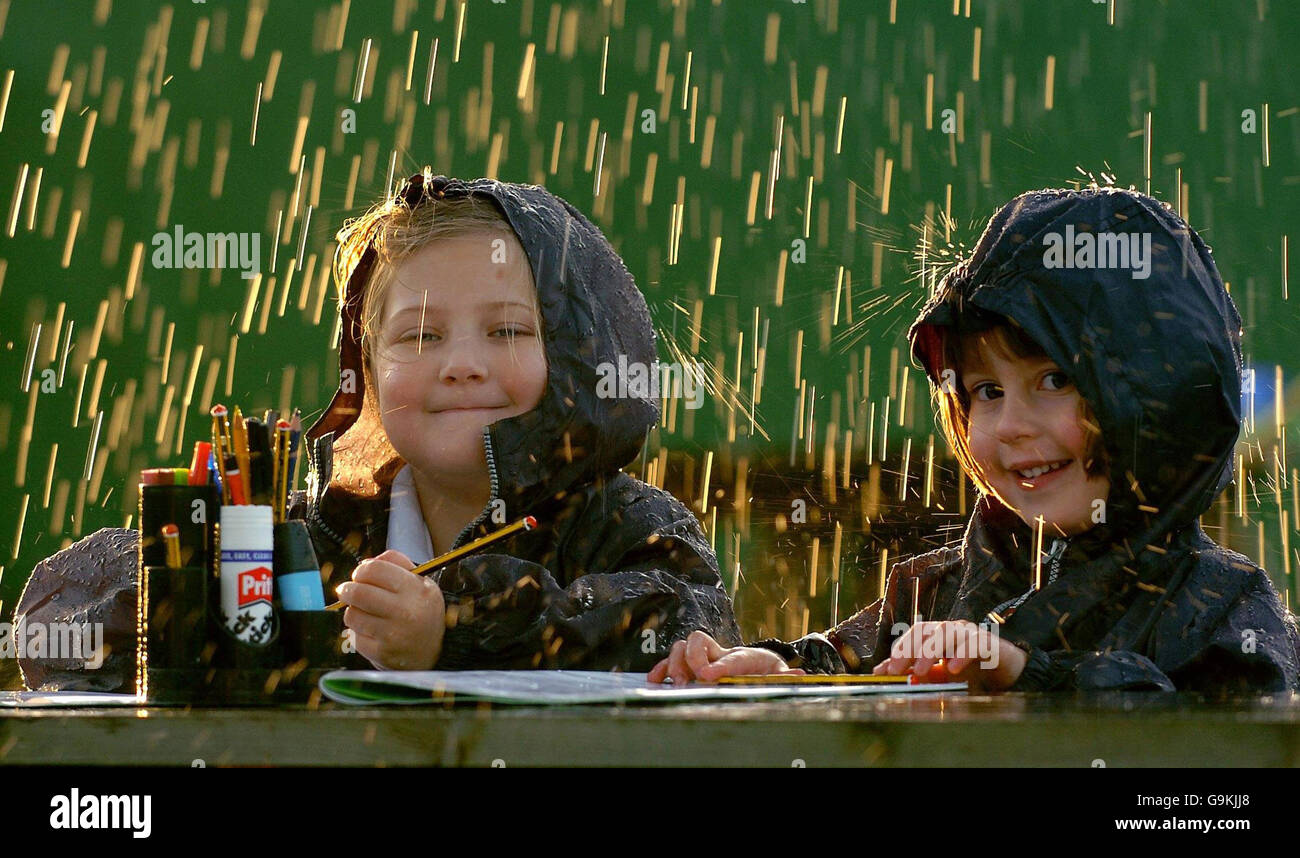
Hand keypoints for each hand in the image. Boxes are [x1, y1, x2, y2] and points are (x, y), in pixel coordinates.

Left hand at [336, 549, 445, 670]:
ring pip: (352, 614)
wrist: (436, 651)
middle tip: (347, 590)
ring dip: (353, 611)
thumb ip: (397, 563)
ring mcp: (392, 635)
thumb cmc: (423, 612)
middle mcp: (406, 612)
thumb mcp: (422, 582)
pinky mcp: (381, 653)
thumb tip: (366, 562)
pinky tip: (371, 631)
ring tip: (365, 613)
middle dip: (347, 589)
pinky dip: (358, 632)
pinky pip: (353, 636)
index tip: (360, 574)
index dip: (361, 570)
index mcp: (417, 590)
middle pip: (358, 592)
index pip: (375, 569)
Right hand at [647, 630, 805, 684]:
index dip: (721, 666)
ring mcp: (705, 657)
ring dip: (676, 663)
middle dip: (693, 659)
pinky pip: (673, 662)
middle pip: (700, 640)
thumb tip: (800, 675)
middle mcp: (722, 652)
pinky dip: (663, 669)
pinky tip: (657, 680)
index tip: (709, 676)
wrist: (762, 667)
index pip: (733, 657)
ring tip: (677, 684)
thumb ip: (785, 678)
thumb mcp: (780, 677)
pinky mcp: (693, 667)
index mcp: (747, 657)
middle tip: (689, 682)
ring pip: (683, 647)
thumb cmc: (769, 674)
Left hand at [871, 620, 1026, 690]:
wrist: (1005, 670)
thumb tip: (881, 672)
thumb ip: (912, 671)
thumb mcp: (938, 674)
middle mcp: (951, 629)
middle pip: (926, 631)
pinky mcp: (987, 642)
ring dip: (931, 651)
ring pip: (946, 634)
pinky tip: (953, 668)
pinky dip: (961, 654)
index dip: (900, 649)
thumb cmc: (970, 669)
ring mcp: (969, 633)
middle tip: (898, 670)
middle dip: (909, 650)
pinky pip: (973, 644)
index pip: (914, 634)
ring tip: (922, 671)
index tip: (888, 669)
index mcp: (937, 634)